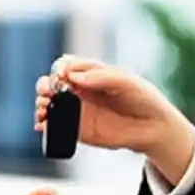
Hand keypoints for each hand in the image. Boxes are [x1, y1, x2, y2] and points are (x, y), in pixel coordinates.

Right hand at [34, 55, 194, 159]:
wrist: (153, 128)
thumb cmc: (143, 98)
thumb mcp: (127, 82)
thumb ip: (101, 77)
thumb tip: (74, 78)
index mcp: (90, 73)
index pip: (66, 65)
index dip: (60, 68)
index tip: (62, 76)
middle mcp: (80, 90)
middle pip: (51, 83)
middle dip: (44, 85)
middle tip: (48, 92)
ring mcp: (77, 110)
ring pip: (49, 103)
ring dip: (41, 103)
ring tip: (44, 109)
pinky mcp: (77, 129)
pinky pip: (55, 126)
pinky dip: (44, 125)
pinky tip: (43, 125)